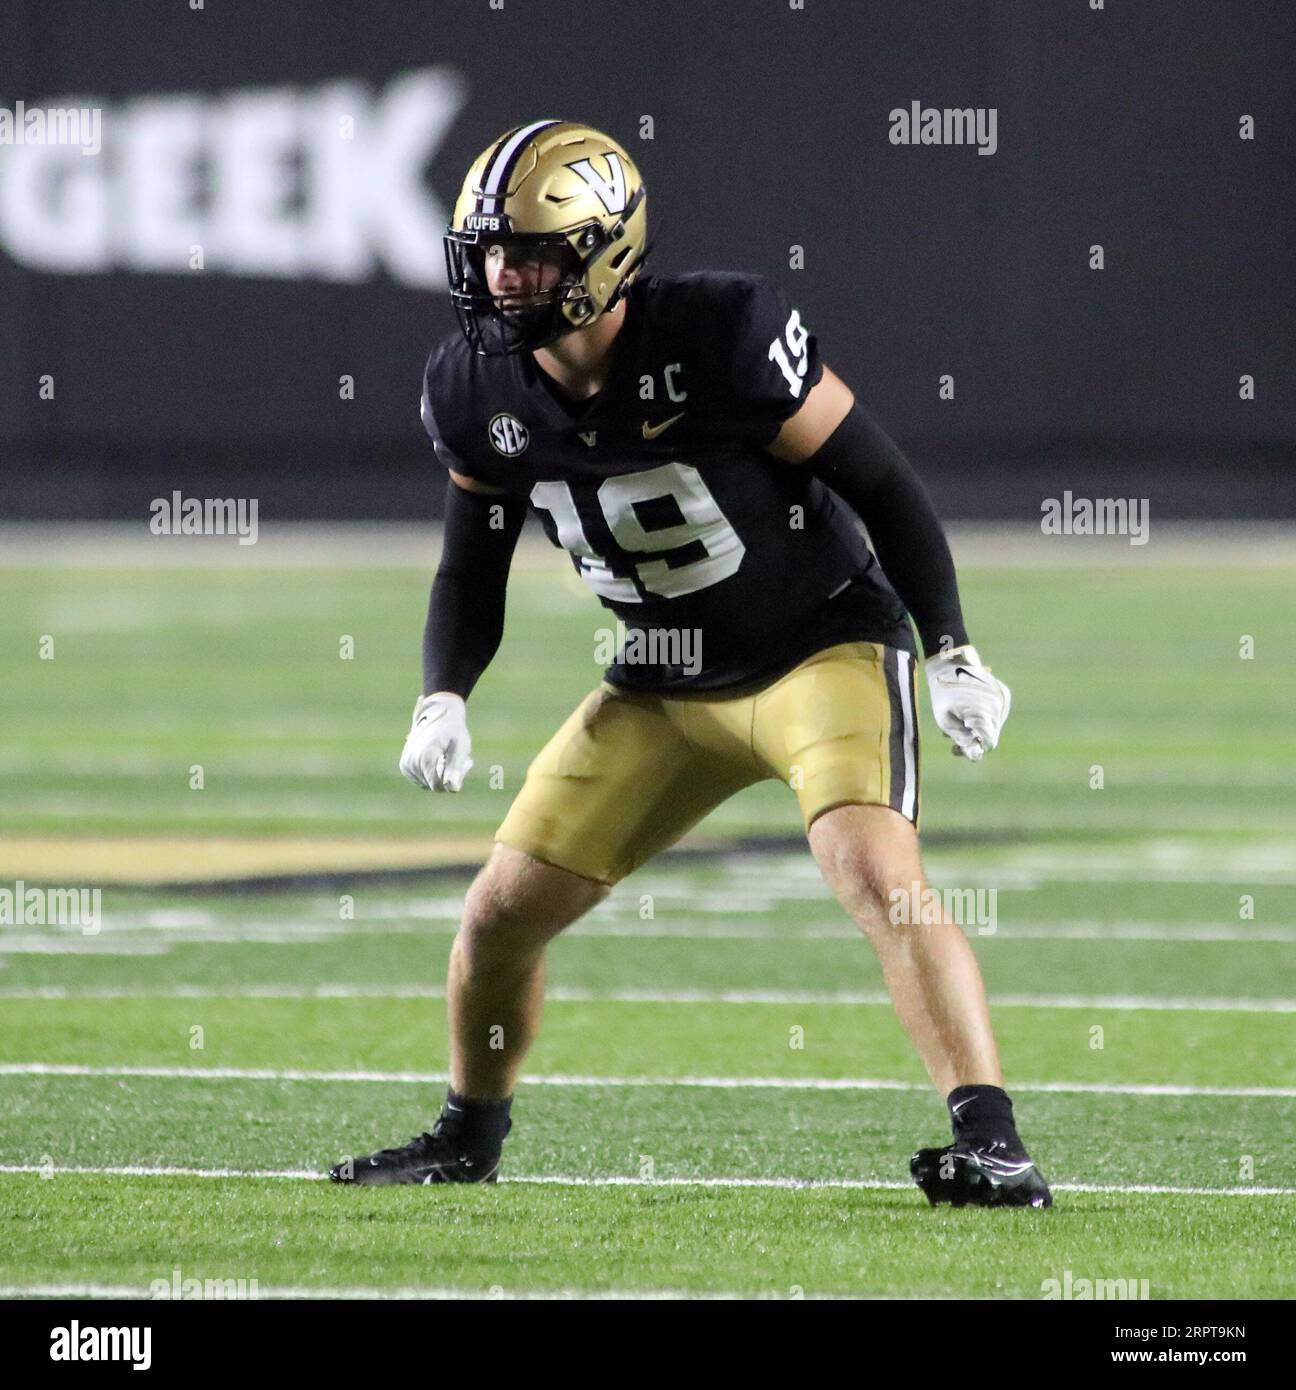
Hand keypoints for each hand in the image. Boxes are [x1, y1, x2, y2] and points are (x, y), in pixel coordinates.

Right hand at [398, 692, 472, 790]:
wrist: (436, 714)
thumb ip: (455, 768)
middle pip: (435, 785)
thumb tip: (452, 788)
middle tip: (461, 758)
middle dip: (449, 775)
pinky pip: (423, 780)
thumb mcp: (459, 746)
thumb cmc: (452, 730)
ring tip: (448, 756)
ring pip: (429, 784)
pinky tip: (439, 758)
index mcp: (424, 758)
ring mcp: (406, 766)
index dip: (452, 779)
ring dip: (441, 774)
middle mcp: (411, 763)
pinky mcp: (405, 767)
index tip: (464, 762)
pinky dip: (433, 773)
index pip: (438, 786)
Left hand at [924, 645, 1010, 760]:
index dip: (975, 749)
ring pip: (994, 724)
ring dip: (977, 728)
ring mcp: (1002, 699)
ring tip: (957, 723)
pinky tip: (968, 712)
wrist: (950, 663)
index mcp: (983, 714)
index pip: (988, 743)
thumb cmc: (943, 692)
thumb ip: (962, 738)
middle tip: (952, 742)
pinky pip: (996, 712)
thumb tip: (976, 755)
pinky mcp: (1003, 692)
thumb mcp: (945, 719)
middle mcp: (997, 707)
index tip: (958, 748)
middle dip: (973, 740)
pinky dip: (983, 716)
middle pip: (991, 735)